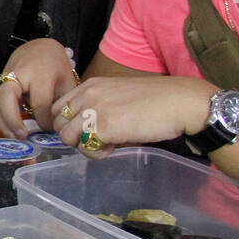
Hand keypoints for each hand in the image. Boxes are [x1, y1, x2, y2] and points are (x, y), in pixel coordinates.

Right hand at [0, 39, 80, 137]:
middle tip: (23, 136)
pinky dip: (0, 118)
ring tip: (14, 137)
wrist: (39, 47)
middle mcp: (19, 75)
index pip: (39, 103)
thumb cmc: (55, 65)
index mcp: (40, 74)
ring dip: (3, 122)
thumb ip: (61, 104)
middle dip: (13, 120)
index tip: (50, 129)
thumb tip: (54, 129)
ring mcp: (5, 78)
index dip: (44, 120)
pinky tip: (10, 128)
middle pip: (7, 98)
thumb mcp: (66, 82)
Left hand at [49, 76, 216, 157]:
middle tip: (97, 139)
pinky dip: (96, 153)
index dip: (69, 122)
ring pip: (66, 136)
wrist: (181, 102)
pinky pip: (84, 148)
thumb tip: (87, 131)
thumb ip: (99, 108)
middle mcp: (87, 94)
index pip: (59, 106)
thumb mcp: (120, 97)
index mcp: (91, 85)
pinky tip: (115, 147)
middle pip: (58, 122)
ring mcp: (93, 110)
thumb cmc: (157, 102)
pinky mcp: (102, 127)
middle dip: (73, 135)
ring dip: (83, 146)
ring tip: (107, 144)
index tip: (87, 130)